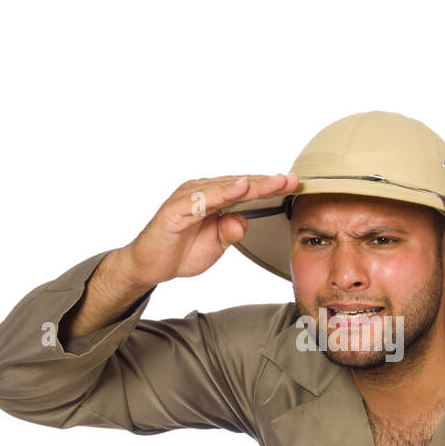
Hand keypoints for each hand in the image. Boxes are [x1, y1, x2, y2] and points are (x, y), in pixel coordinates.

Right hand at [119, 173, 297, 287]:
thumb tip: (243, 221)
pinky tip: (239, 188)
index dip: (271, 188)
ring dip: (250, 184)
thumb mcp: (215, 245)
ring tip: (273, 181)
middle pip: (240, 184)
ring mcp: (188, 198)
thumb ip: (231, 232)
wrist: (149, 266)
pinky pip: (201, 199)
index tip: (295, 185)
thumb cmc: (180, 251)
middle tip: (292, 180)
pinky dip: (221, 193)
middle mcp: (202, 192)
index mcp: (214, 199)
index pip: (247, 191)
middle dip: (267, 182)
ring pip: (224, 187)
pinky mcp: (175, 209)